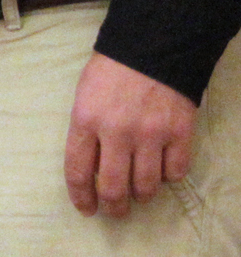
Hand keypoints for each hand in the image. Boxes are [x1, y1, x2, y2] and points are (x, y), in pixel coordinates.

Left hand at [64, 52, 197, 216]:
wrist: (151, 46)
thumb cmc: (111, 70)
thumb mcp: (84, 95)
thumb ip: (87, 130)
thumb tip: (92, 168)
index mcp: (85, 119)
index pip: (78, 170)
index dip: (81, 196)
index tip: (86, 209)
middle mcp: (117, 132)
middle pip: (114, 188)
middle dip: (113, 207)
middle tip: (116, 211)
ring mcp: (150, 134)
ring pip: (147, 186)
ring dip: (142, 195)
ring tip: (140, 191)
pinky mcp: (179, 133)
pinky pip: (176, 172)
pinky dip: (169, 176)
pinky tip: (163, 167)